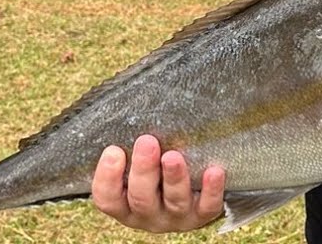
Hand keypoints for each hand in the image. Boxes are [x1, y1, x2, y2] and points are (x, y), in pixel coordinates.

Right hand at [91, 135, 225, 232]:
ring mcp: (175, 216)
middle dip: (144, 170)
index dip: (107, 177)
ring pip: (174, 201)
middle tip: (147, 142)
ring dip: (174, 178)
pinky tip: (214, 171)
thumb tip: (131, 105)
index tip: (113, 150)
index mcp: (125, 204)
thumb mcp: (136, 163)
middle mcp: (148, 214)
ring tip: (174, 156)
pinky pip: (208, 207)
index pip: (108, 198)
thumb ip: (131, 146)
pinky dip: (212, 190)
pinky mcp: (202, 215)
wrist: (188, 199)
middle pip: (141, 198)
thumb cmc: (155, 172)